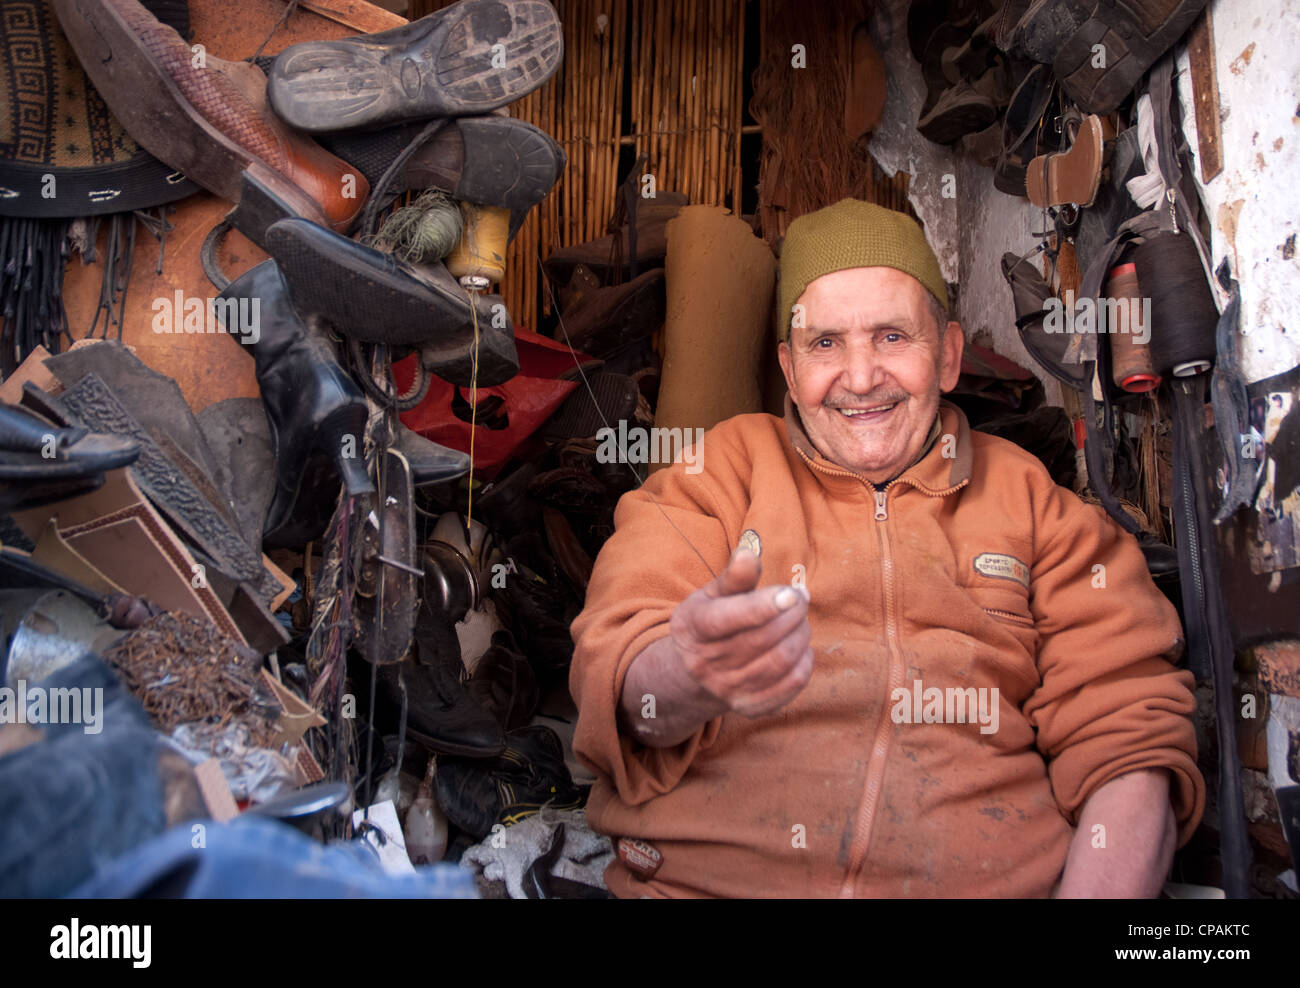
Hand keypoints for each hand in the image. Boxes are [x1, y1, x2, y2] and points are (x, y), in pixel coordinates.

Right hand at [668, 548, 812, 717]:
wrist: (695, 671)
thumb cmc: (710, 620)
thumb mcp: (712, 594)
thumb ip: (734, 576)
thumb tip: (750, 552)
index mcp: (694, 628)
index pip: (728, 619)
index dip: (763, 606)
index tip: (791, 594)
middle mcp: (706, 663)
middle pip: (763, 638)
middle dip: (792, 614)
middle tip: (799, 598)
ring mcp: (727, 689)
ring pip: (781, 661)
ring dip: (800, 635)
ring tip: (799, 621)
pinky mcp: (749, 707)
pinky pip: (790, 686)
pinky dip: (804, 663)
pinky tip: (799, 648)